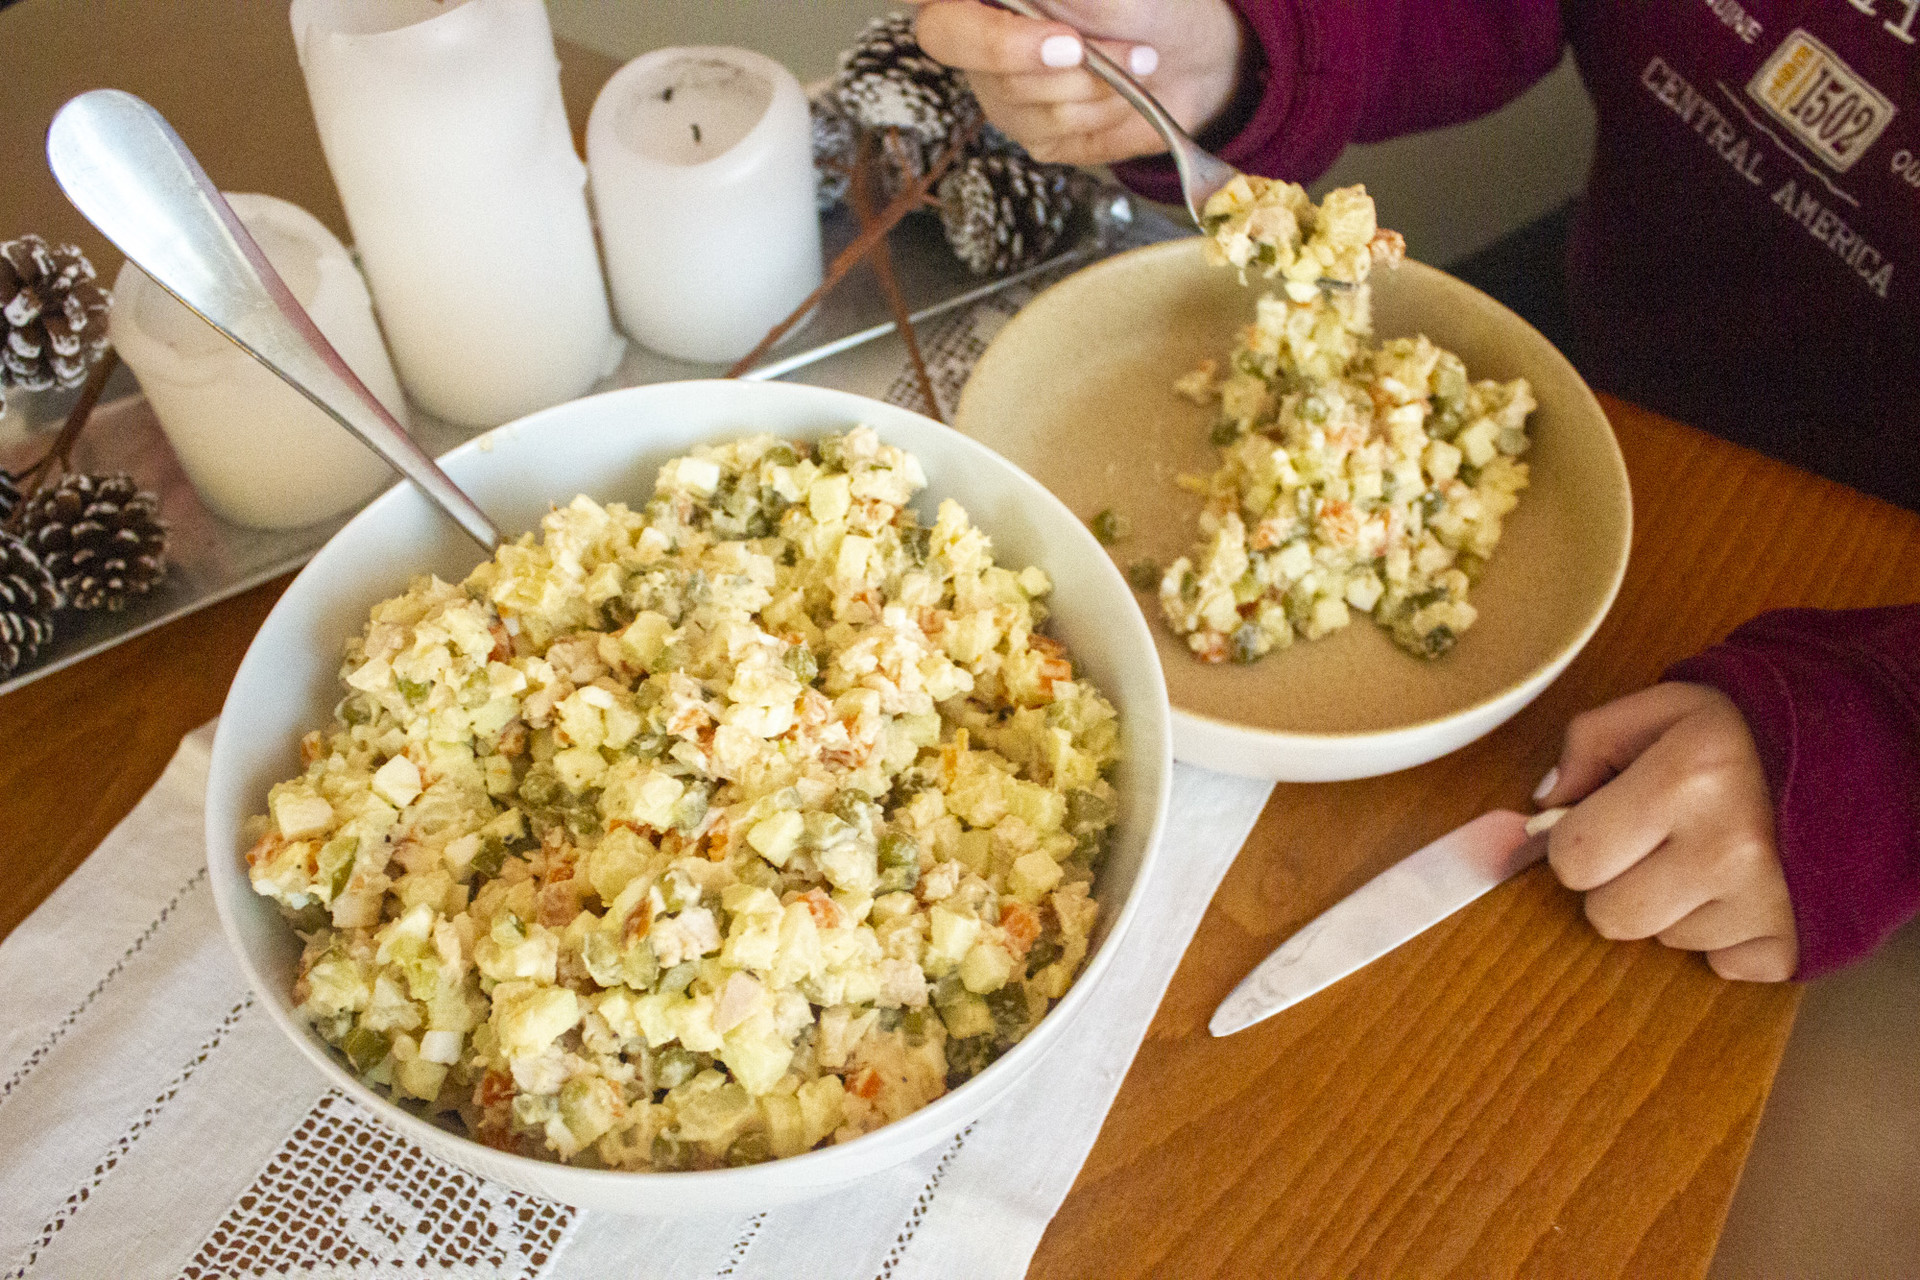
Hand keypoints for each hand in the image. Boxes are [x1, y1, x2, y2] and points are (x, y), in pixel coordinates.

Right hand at [905, 0, 1245, 165]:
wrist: (1191, 50)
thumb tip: (1029, 5)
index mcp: (982, 0)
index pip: (935, 21)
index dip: (984, 36)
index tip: (1065, 44)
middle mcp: (978, 43)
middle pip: (990, 70)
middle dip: (1071, 69)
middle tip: (1125, 50)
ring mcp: (1001, 93)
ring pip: (1030, 109)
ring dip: (1102, 91)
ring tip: (1139, 63)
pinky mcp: (1033, 136)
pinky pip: (1057, 139)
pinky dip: (1107, 119)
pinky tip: (1127, 96)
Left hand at [1535, 683, 1797, 980]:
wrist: (1859, 757)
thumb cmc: (1744, 733)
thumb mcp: (1662, 710)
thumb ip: (1588, 745)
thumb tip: (1545, 810)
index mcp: (1686, 780)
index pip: (1574, 857)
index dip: (1577, 842)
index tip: (1601, 824)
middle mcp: (1728, 849)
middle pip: (1609, 915)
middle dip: (1615, 882)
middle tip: (1652, 845)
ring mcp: (1766, 903)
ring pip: (1662, 939)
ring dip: (1671, 905)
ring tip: (1708, 855)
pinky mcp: (1793, 944)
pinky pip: (1718, 964)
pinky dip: (1722, 933)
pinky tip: (1742, 887)